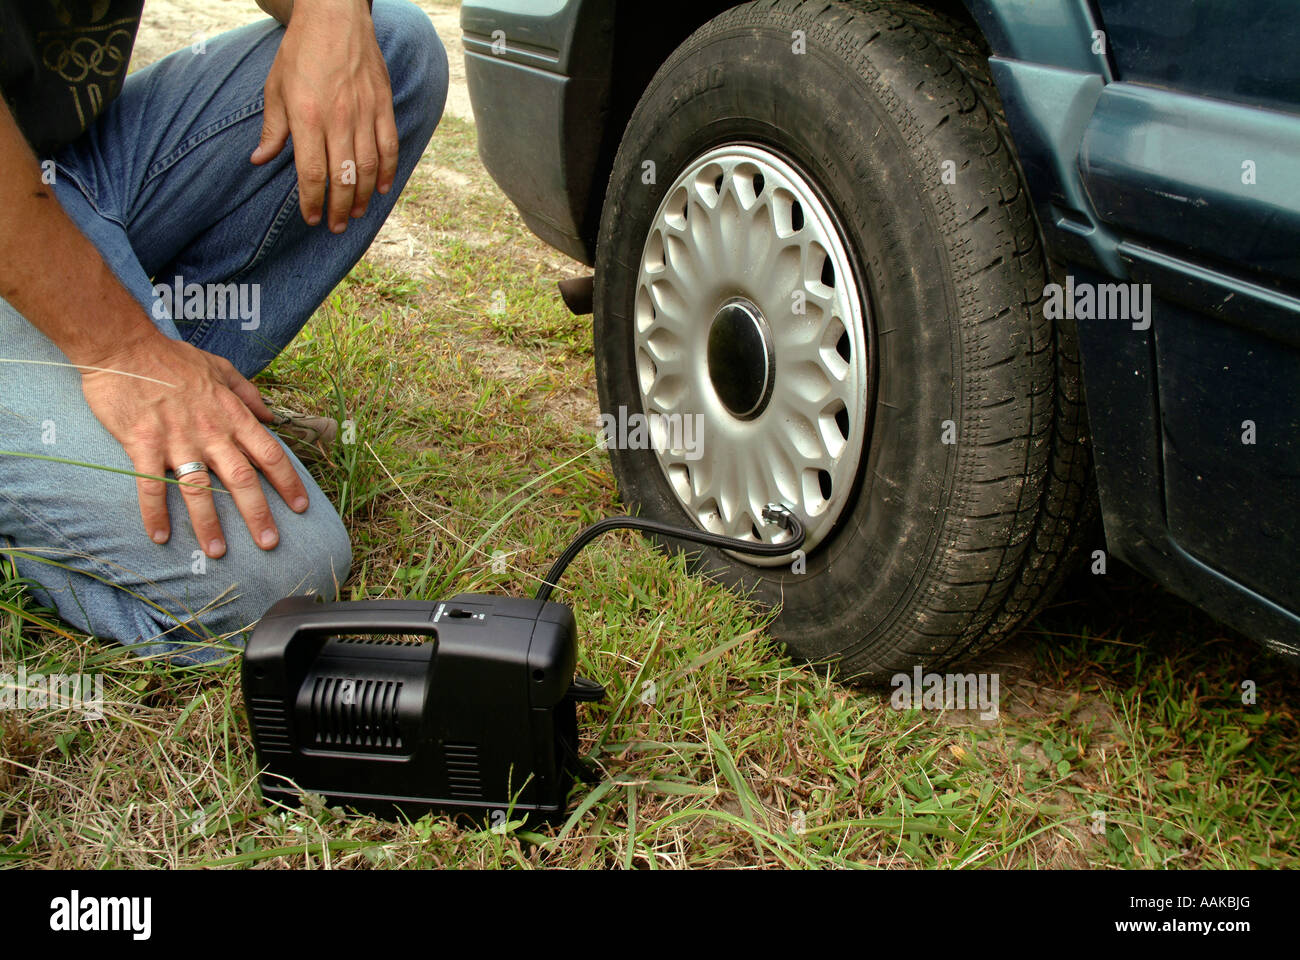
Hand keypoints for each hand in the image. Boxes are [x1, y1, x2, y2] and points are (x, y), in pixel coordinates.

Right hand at [78, 332, 309, 556]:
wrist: (124, 348)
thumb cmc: (173, 359)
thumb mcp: (221, 369)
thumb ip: (249, 394)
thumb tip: (272, 416)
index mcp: (233, 416)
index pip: (270, 454)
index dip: (288, 483)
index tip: (301, 507)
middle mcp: (211, 433)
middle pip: (242, 480)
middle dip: (258, 514)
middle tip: (269, 543)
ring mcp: (177, 440)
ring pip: (199, 490)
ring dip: (209, 524)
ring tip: (218, 551)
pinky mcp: (143, 445)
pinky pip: (150, 486)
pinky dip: (154, 513)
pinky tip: (159, 536)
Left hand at [250, 0, 397, 232]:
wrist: (334, 16)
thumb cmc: (301, 52)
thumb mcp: (276, 88)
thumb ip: (273, 129)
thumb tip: (259, 160)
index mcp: (307, 116)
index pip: (312, 171)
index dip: (312, 200)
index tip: (310, 218)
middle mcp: (337, 119)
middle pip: (342, 177)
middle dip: (338, 207)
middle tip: (334, 226)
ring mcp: (364, 113)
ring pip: (368, 167)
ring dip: (361, 196)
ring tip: (354, 213)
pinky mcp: (382, 105)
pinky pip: (389, 146)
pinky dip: (387, 171)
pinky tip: (381, 188)